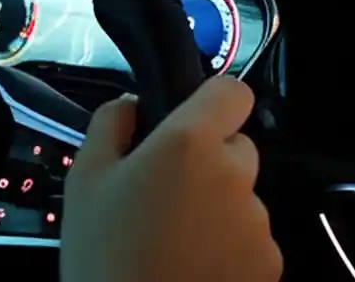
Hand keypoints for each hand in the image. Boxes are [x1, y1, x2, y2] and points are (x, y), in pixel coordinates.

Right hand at [62, 77, 281, 281]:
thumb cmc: (104, 257)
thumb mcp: (84, 181)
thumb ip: (109, 125)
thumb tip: (131, 105)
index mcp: (190, 144)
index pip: (233, 91)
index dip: (212, 102)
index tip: (189, 123)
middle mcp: (234, 175)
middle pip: (237, 147)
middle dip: (208, 162)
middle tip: (165, 195)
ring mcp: (257, 223)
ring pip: (242, 196)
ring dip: (218, 208)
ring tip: (174, 241)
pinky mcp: (270, 263)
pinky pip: (251, 239)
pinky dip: (229, 248)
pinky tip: (192, 267)